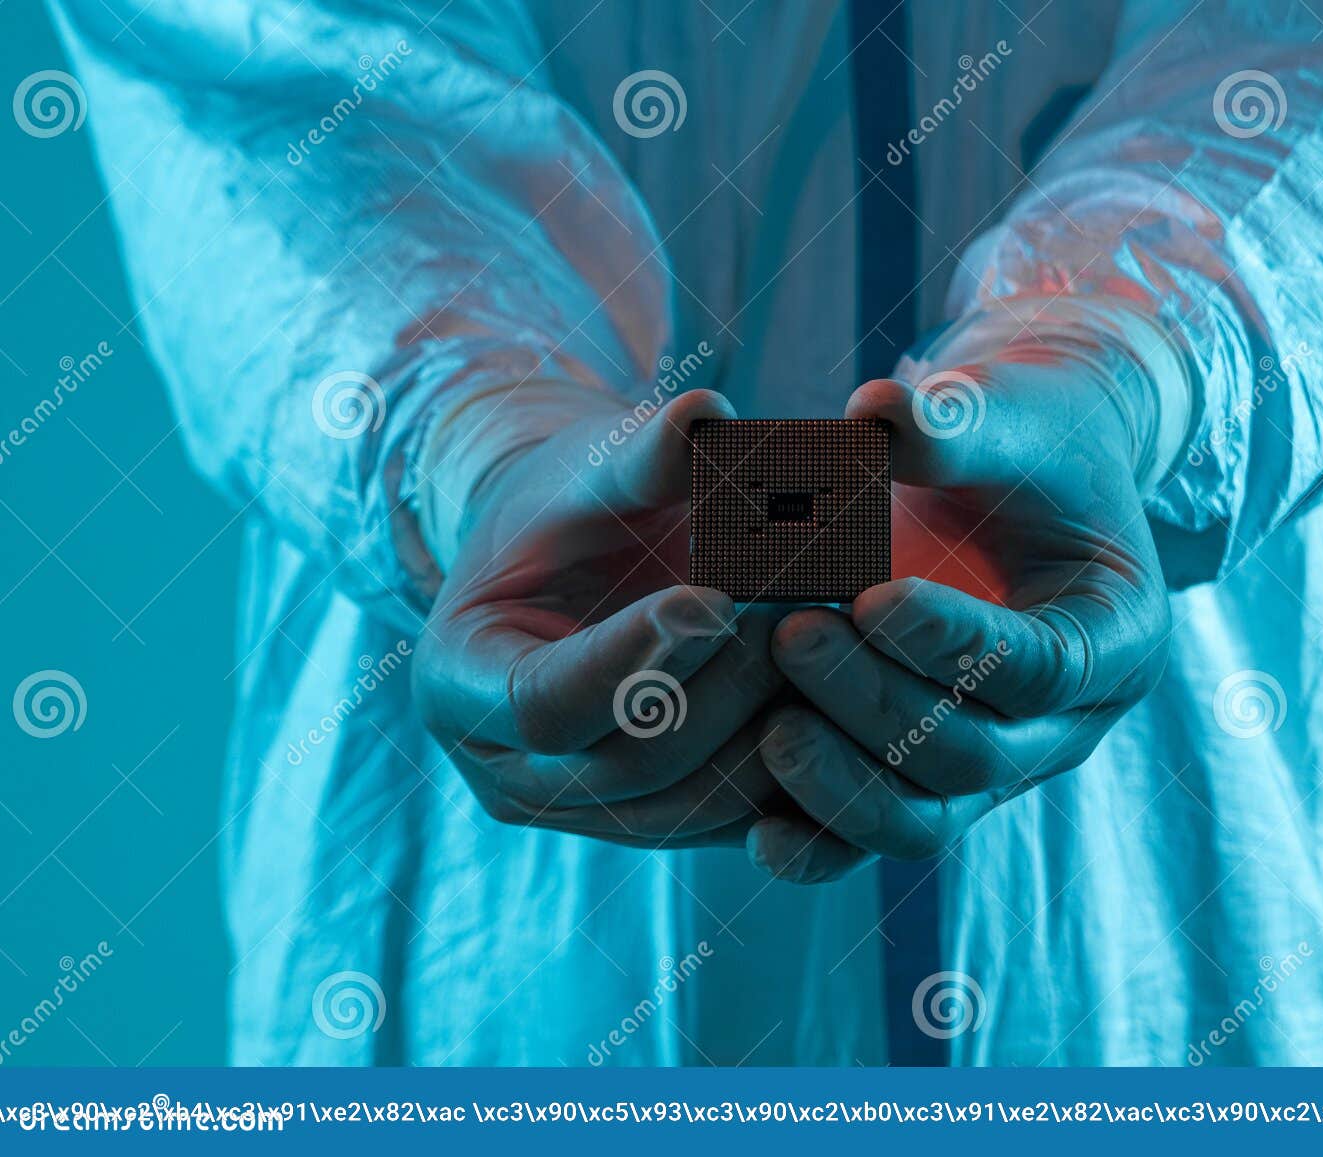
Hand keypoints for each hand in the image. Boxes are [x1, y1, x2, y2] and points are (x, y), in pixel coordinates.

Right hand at [413, 386, 789, 847]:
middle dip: (723, 687)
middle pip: (628, 765)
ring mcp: (576, 813)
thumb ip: (642, 454)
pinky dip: (786, 768)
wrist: (577, 559)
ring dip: (768, 730)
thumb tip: (705, 415)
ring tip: (824, 644)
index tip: (718, 592)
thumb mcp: (593, 467)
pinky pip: (724, 823)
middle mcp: (505, 771)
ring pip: (687, 808)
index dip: (638, 653)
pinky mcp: (647, 824)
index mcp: (458, 681)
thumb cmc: (574, 501)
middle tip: (798, 607)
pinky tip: (836, 697)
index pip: (546, 702)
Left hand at [746, 351, 1171, 881]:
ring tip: (770, 729)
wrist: (1021, 487)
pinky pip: (881, 834)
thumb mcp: (1005, 415)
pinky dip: (824, 845)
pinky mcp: (936, 785)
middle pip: (981, 752)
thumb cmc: (1022, 442)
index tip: (871, 598)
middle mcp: (1068, 722)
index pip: (1044, 664)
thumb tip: (876, 414)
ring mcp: (1002, 764)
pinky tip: (757, 834)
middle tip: (793, 635)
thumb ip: (953, 422)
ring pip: (931, 815)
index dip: (956, 642)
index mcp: (1115, 634)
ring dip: (847, 785)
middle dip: (880, 704)